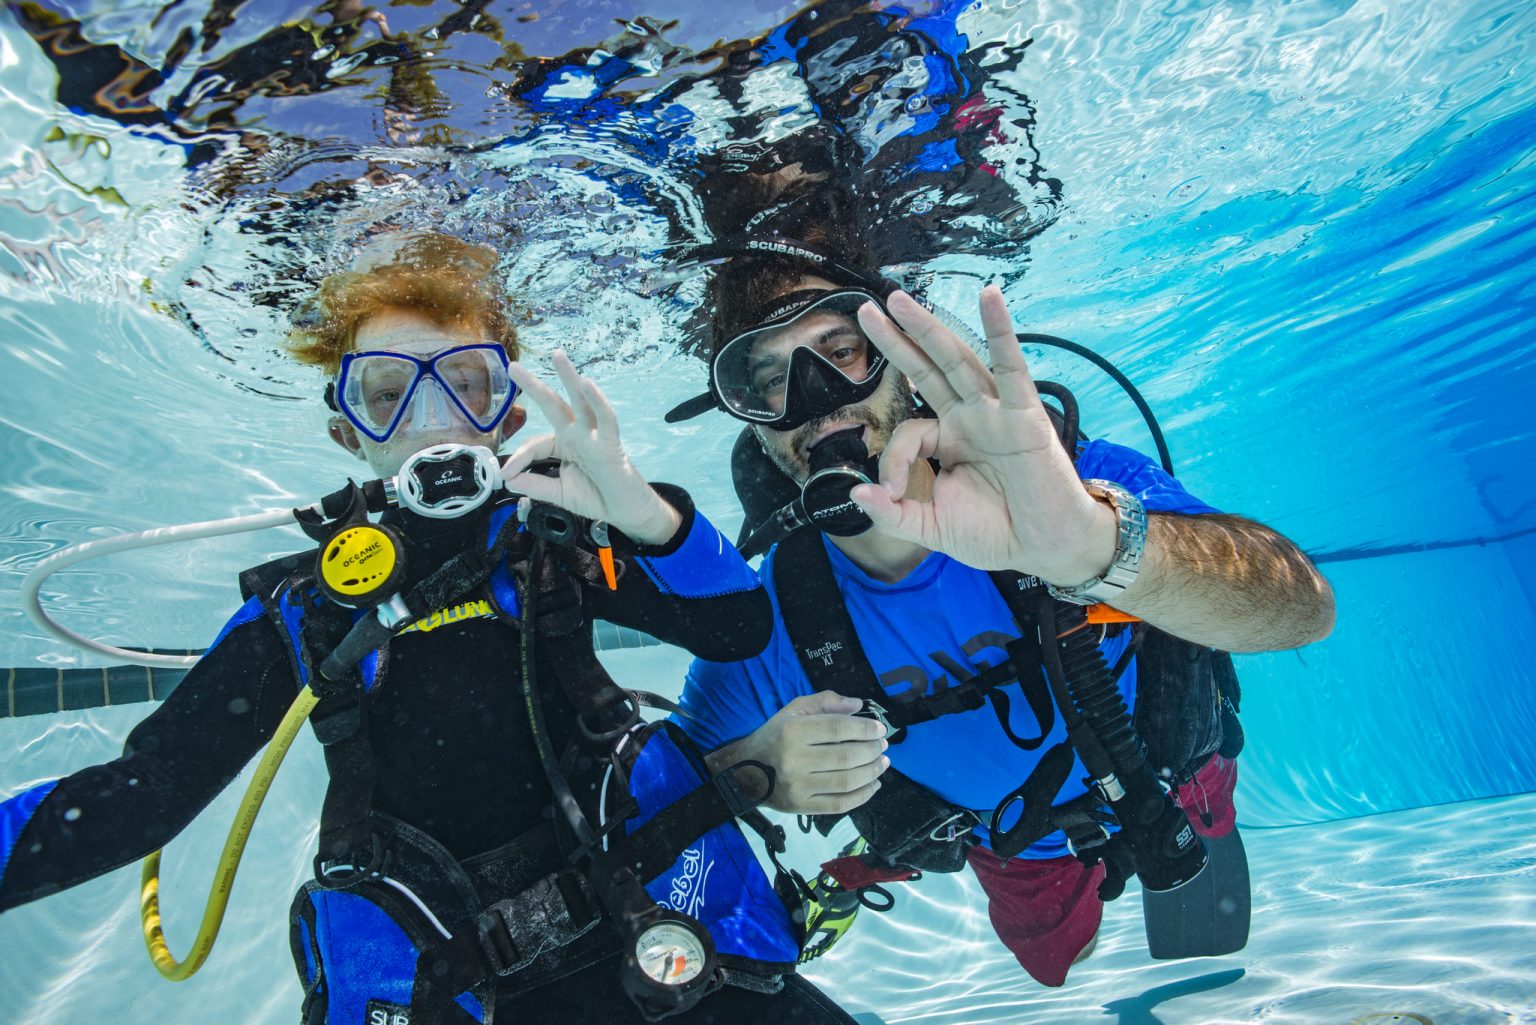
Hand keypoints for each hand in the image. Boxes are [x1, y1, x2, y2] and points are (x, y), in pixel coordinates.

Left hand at [502, 352, 682, 544]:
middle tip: (513, 366)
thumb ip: (535, 486)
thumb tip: (508, 479)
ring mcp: (594, 436)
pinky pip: (605, 418)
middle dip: (534, 386)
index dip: (518, 458)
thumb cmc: (596, 497)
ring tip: (557, 355)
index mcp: (564, 444)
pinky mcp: (611, 443)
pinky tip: (587, 383)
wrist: (624, 511)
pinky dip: (597, 401)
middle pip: (553, 405)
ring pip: (581, 401)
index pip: (535, 444)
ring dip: (569, 377)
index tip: (505, 474)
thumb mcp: (558, 493)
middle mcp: (577, 434)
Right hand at [717, 692, 888, 814]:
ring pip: (847, 782)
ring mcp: (798, 787)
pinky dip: (863, 796)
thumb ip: (825, 702)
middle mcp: (794, 760)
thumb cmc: (773, 737)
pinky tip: (874, 784)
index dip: (864, 729)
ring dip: (872, 772)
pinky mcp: (801, 808)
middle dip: (872, 750)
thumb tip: (858, 705)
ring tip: (883, 762)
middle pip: (846, 757)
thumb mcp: (793, 711)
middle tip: (883, 745)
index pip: (838, 728)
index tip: (879, 729)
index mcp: (792, 732)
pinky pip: (839, 805)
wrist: (743, 771)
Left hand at [851, 287, 1117, 585]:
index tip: (894, 491)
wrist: (1045, 549)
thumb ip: (893, 515)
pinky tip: (990, 298)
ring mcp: (995, 414)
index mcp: (948, 441)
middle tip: (867, 310)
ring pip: (957, 361)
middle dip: (897, 340)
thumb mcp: (932, 528)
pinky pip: (1011, 368)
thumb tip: (855, 495)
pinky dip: (1001, 331)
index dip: (892, 459)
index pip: (909, 430)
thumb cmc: (996, 536)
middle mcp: (969, 419)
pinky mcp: (1024, 416)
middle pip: (926, 370)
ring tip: (898, 300)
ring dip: (928, 328)